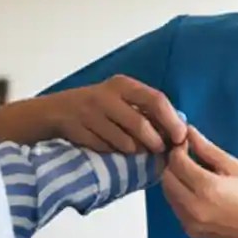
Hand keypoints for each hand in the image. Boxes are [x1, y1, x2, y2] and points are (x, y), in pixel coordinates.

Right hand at [35, 75, 186, 153]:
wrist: (57, 110)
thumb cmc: (98, 106)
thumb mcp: (121, 98)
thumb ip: (145, 109)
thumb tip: (176, 129)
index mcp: (123, 85)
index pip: (156, 100)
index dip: (172, 121)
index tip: (180, 136)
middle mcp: (106, 96)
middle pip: (140, 123)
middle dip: (155, 140)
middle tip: (160, 149)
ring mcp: (90, 114)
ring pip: (124, 141)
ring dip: (135, 150)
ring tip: (139, 151)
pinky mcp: (78, 131)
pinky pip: (105, 148)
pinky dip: (114, 152)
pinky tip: (115, 150)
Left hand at [162, 127, 237, 237]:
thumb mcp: (235, 166)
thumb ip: (207, 149)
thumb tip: (188, 131)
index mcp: (207, 188)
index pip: (176, 162)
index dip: (178, 149)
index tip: (186, 143)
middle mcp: (193, 207)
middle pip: (167, 178)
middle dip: (174, 164)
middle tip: (188, 156)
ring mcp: (190, 222)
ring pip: (168, 193)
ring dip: (175, 180)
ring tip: (194, 173)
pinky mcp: (190, 231)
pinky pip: (176, 207)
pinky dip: (180, 195)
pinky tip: (198, 191)